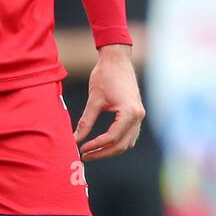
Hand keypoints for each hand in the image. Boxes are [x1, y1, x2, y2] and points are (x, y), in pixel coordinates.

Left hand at [75, 44, 144, 159]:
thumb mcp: (94, 100)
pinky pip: (129, 135)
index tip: (81, 149)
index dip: (95, 146)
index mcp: (129, 112)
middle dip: (103, 153)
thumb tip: (75, 139)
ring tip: (93, 152)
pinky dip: (118, 142)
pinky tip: (103, 144)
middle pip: (121, 145)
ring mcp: (139, 116)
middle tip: (85, 156)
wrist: (117, 59)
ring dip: (111, 150)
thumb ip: (86, 122)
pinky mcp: (136, 114)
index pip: (111, 138)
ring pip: (127, 143)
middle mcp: (138, 116)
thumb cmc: (105, 75)